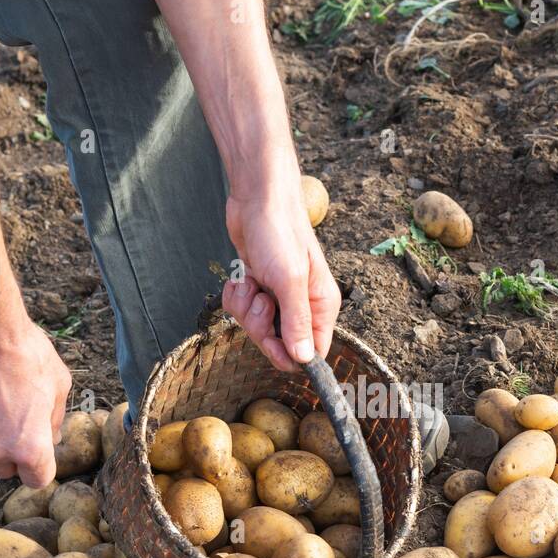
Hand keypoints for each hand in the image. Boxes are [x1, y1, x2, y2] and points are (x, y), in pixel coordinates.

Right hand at [0, 318, 71, 487]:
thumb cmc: (26, 355)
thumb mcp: (58, 386)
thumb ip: (54, 421)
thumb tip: (51, 438)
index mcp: (29, 449)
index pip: (37, 480)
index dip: (40, 466)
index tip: (38, 451)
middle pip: (4, 470)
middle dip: (11, 453)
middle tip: (13, 420)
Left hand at [221, 186, 339, 370]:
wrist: (257, 198)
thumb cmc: (280, 232)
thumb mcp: (289, 280)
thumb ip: (296, 322)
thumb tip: (304, 359)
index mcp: (321, 306)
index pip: (312, 351)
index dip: (291, 354)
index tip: (273, 341)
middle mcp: (302, 305)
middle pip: (280, 344)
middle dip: (261, 328)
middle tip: (260, 302)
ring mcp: (278, 297)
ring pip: (257, 327)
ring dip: (246, 308)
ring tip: (252, 282)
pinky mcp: (258, 287)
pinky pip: (242, 309)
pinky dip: (237, 295)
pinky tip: (243, 276)